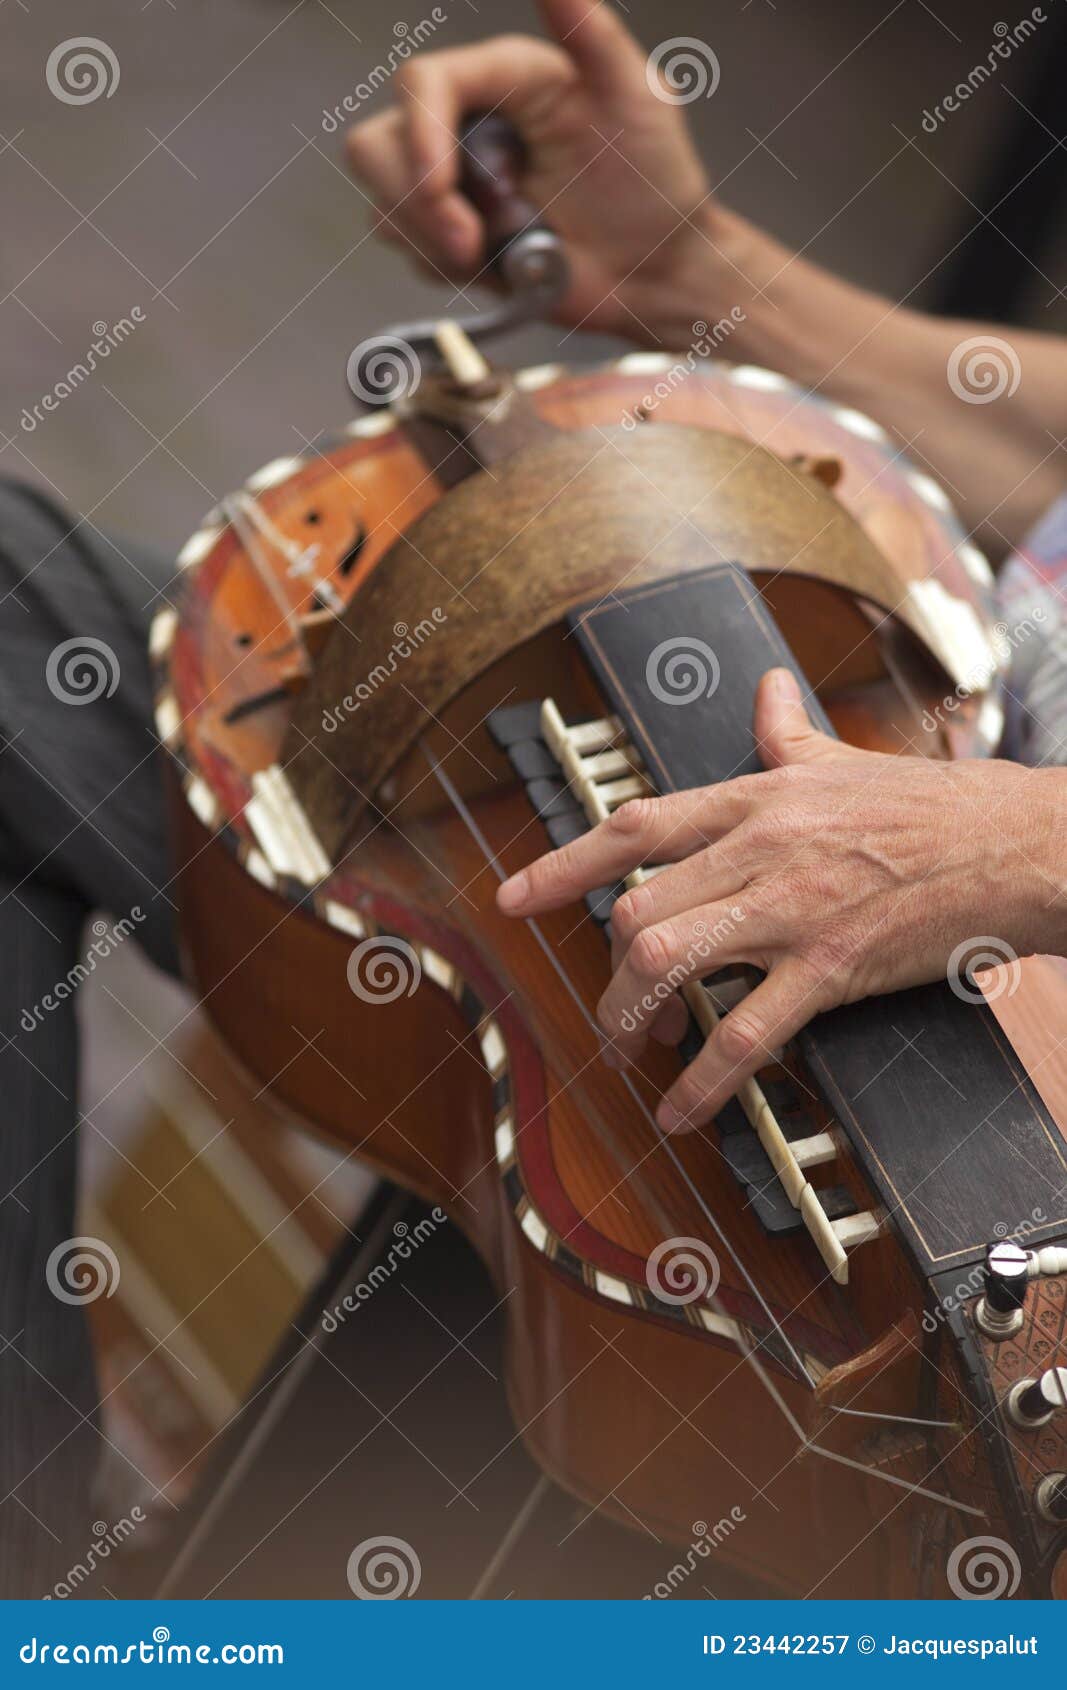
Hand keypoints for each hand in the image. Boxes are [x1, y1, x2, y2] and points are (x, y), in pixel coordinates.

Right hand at [344, 0, 721, 343]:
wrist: (655, 272)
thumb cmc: (656, 186)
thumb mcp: (639, 99)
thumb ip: (594, 34)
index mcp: (504, 78)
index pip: (422, 84)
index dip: (419, 136)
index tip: (442, 191)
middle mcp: (467, 124)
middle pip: (377, 144)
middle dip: (413, 201)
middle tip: (470, 243)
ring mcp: (455, 185)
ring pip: (385, 204)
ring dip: (429, 240)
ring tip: (494, 254)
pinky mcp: (451, 237)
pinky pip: (409, 252)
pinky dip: (443, 269)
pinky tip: (495, 267)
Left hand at [496, 668, 1064, 1131]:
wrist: (1017, 844)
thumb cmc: (937, 805)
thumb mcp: (846, 760)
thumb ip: (788, 732)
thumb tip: (765, 690)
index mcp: (756, 798)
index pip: (634, 827)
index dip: (563, 866)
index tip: (514, 898)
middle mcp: (759, 849)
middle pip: (636, 911)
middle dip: (609, 975)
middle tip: (616, 1010)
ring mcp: (791, 909)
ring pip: (665, 961)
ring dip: (632, 1021)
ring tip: (637, 1053)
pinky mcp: (830, 967)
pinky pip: (743, 1033)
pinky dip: (701, 1081)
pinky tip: (683, 1109)